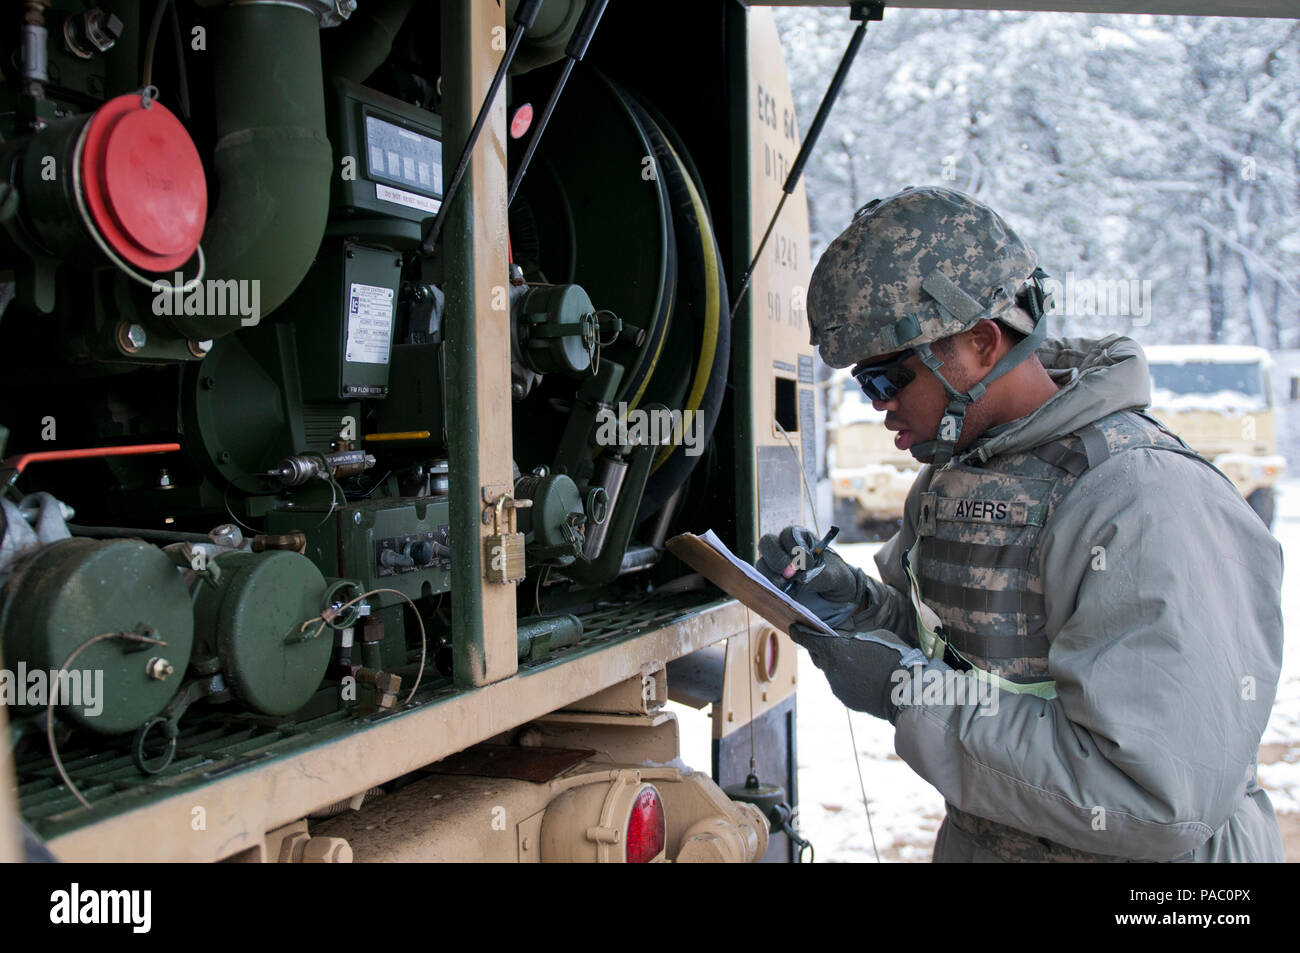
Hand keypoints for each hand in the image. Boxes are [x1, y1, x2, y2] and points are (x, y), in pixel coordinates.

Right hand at [757, 526, 870, 626]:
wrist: (834, 598)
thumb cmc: (836, 579)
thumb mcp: (836, 576)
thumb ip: (820, 575)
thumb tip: (799, 579)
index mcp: (800, 538)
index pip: (789, 534)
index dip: (795, 547)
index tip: (808, 563)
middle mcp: (783, 549)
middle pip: (766, 543)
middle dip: (776, 557)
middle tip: (788, 574)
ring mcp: (773, 566)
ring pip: (761, 564)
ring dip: (772, 576)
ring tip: (788, 589)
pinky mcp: (770, 583)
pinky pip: (761, 583)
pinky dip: (769, 589)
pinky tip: (784, 595)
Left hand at [789, 623, 929, 722]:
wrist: (905, 691)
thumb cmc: (892, 657)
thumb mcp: (873, 636)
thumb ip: (853, 637)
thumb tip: (845, 638)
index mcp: (834, 650)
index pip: (807, 639)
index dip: (799, 632)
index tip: (794, 627)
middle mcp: (830, 670)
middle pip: (818, 656)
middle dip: (821, 648)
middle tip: (830, 642)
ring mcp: (837, 686)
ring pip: (830, 671)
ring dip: (837, 665)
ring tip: (857, 662)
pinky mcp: (846, 699)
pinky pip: (841, 685)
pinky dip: (847, 679)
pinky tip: (863, 677)